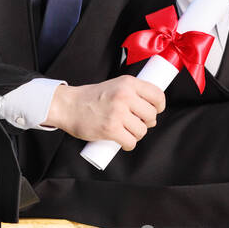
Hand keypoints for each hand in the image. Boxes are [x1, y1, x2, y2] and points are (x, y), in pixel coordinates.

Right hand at [44, 76, 166, 149]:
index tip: (155, 110)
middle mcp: (125, 96)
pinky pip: (131, 142)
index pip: (157, 95)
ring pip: (142, 131)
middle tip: (136, 122)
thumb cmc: (91, 97)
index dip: (159, 106)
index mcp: (128, 83)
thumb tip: (150, 106)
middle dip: (146, 122)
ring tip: (126, 131)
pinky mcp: (111, 129)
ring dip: (136, 134)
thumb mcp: (115, 85)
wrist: (69, 105)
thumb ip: (131, 92)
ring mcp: (118, 113)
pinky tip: (122, 141)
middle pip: (151, 115)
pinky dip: (128, 144)